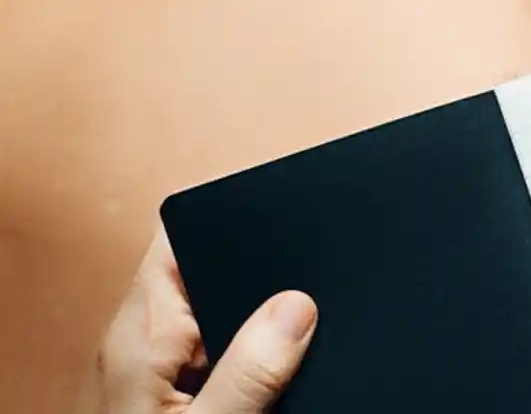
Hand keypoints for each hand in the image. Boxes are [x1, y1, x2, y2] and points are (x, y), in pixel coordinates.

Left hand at [75, 231, 317, 413]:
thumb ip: (252, 370)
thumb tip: (298, 306)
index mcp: (141, 333)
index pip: (178, 236)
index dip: (232, 218)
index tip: (287, 219)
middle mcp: (139, 342)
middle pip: (208, 272)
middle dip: (260, 278)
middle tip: (307, 301)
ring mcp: (149, 371)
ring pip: (217, 318)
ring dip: (256, 327)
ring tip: (292, 347)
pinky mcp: (164, 399)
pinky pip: (214, 357)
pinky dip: (246, 362)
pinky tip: (271, 384)